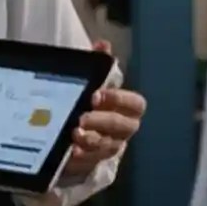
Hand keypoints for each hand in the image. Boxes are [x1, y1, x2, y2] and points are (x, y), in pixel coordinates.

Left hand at [63, 40, 145, 178]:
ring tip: (74, 133)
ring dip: (91, 140)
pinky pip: (92, 162)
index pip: (135, 104)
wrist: (70, 128)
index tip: (96, 95)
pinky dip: (82, 156)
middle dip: (102, 121)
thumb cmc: (87, 100)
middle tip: (83, 117)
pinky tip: (71, 151)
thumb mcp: (90, 79)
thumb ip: (98, 63)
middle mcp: (124, 129)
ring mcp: (110, 147)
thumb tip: (102, 43)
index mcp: (127, 108)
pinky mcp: (95, 162)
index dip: (119, 100)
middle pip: (121, 126)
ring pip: (107, 146)